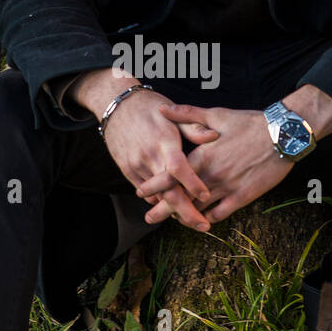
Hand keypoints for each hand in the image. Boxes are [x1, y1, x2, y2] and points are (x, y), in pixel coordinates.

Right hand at [98, 88, 220, 230]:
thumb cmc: (150, 107)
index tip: (206, 196)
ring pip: (156, 196)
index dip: (192, 184)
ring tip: (193, 221)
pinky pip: (144, 192)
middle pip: (168, 191)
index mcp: (164, 142)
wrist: (116, 104)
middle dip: (186, 212)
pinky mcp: (127, 169)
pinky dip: (159, 201)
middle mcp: (149, 156)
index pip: (179, 168)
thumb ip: (193, 127)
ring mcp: (136, 165)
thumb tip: (215, 137)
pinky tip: (172, 207)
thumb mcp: (173, 114)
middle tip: (203, 226)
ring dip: (174, 210)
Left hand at [135, 103, 293, 224]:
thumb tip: (163, 108)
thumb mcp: (216, 114)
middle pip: (180, 198)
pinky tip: (202, 221)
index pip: (170, 176)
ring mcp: (227, 188)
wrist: (282, 134)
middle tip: (149, 217)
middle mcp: (211, 175)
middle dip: (163, 209)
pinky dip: (208, 220)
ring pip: (198, 210)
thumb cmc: (249, 122)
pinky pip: (220, 214)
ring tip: (174, 221)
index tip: (141, 192)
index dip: (154, 186)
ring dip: (185, 216)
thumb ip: (187, 114)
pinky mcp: (243, 196)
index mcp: (201, 156)